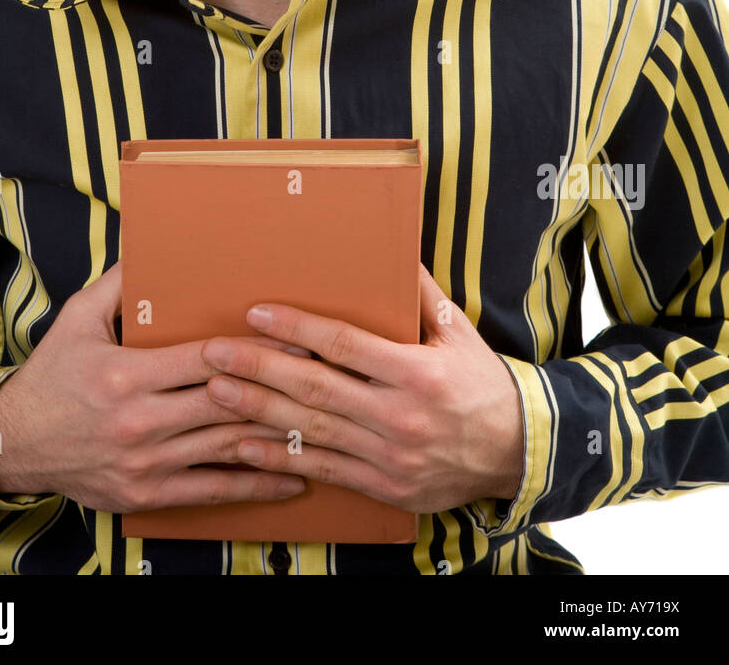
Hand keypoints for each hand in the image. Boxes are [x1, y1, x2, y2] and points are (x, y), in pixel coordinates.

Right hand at [0, 259, 309, 512]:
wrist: (13, 445)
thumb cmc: (50, 376)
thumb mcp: (76, 320)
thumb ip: (116, 284)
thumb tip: (148, 246)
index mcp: (126, 375)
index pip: (205, 358)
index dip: (255, 349)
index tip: (296, 338)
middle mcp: (138, 421)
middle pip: (224, 401)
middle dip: (277, 385)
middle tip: (322, 372)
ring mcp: (145, 463)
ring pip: (226, 446)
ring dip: (277, 434)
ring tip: (321, 419)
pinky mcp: (147, 494)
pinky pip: (212, 489)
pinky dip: (257, 484)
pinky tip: (292, 477)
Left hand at [201, 263, 524, 513]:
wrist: (519, 452)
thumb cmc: (482, 383)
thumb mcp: (458, 332)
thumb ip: (420, 294)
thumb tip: (395, 247)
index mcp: (417, 371)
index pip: (344, 344)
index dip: (297, 327)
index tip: (257, 312)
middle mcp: (400, 415)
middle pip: (316, 388)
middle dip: (259, 368)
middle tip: (213, 353)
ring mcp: (390, 456)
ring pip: (312, 430)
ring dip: (257, 411)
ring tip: (215, 392)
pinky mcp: (384, 486)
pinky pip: (324, 470)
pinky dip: (281, 457)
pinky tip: (244, 445)